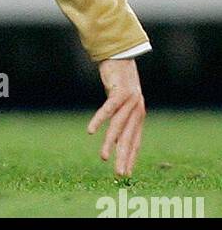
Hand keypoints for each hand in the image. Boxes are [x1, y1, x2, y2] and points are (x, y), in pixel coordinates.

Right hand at [89, 58, 145, 176]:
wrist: (120, 54)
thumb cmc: (119, 79)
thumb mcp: (121, 101)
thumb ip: (121, 117)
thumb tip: (117, 137)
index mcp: (138, 115)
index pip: (135, 141)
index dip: (130, 157)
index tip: (126, 173)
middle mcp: (137, 110)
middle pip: (129, 139)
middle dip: (124, 158)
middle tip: (119, 175)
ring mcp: (130, 102)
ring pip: (118, 127)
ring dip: (111, 143)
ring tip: (103, 158)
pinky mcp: (120, 93)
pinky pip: (108, 110)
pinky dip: (99, 120)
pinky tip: (90, 131)